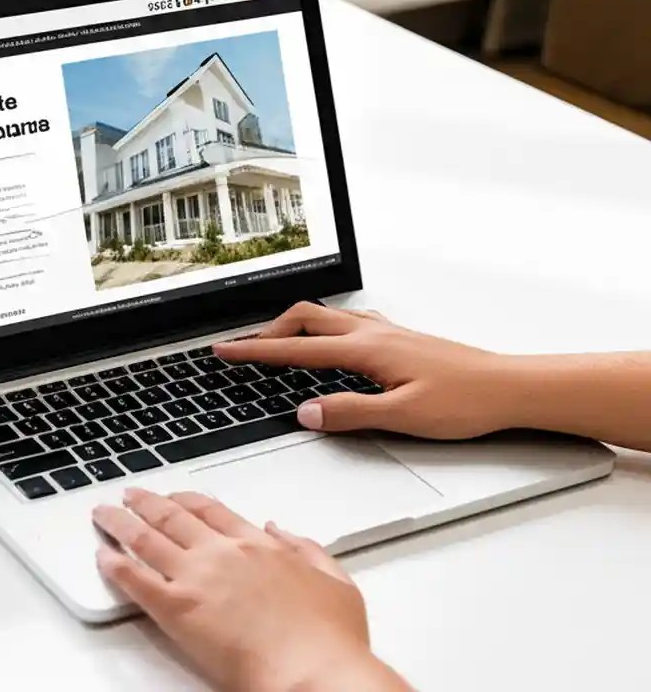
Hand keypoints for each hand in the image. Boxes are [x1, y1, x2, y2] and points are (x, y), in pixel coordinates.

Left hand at [94, 489, 407, 691]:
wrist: (313, 673)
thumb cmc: (328, 640)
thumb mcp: (335, 581)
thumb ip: (306, 549)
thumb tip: (280, 530)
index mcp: (257, 545)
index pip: (212, 511)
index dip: (187, 500)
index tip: (174, 497)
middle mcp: (222, 553)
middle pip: (172, 517)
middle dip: (146, 503)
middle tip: (129, 496)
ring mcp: (196, 577)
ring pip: (146, 538)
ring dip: (120, 523)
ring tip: (104, 514)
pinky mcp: (176, 608)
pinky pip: (135, 579)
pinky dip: (115, 565)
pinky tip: (102, 556)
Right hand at [214, 302, 516, 437]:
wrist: (511, 387)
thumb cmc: (465, 401)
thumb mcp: (401, 416)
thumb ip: (349, 413)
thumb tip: (306, 412)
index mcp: (367, 350)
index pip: (297, 349)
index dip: (256, 350)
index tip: (225, 350)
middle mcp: (374, 334)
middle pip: (306, 319)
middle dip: (269, 330)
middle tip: (244, 347)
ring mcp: (389, 333)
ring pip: (328, 318)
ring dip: (296, 327)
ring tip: (278, 343)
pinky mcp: (401, 340)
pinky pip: (350, 325)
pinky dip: (324, 331)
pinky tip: (331, 346)